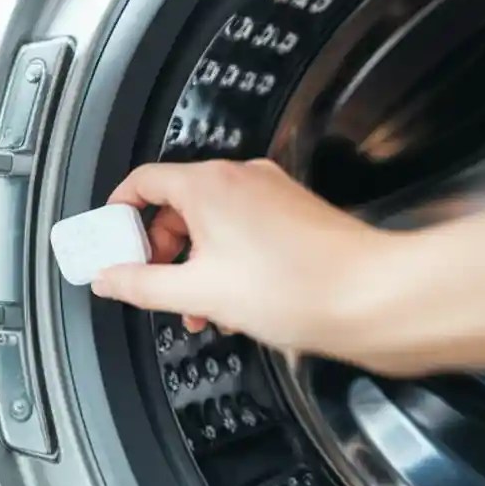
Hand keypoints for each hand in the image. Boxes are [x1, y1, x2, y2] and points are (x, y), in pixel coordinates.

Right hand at [91, 159, 389, 361]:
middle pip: (174, 205)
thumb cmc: (301, 287)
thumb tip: (110, 280)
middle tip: (151, 283)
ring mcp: (269, 194)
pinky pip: (240, 229)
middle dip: (158, 249)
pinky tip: (231, 302)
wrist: (374, 298)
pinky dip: (225, 260)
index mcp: (209, 185)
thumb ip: (142, 285)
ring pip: (209, 222)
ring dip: (192, 262)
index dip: (118, 214)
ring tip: (197, 306)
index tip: (112, 244)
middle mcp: (240, 179)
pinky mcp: (292, 214)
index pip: (142, 181)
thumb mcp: (200, 293)